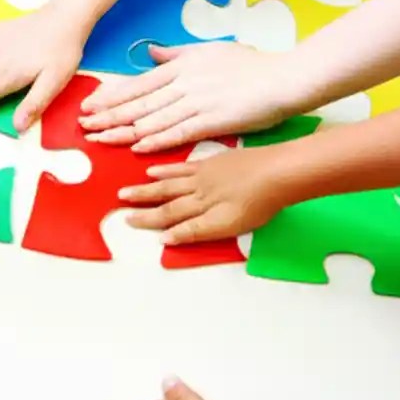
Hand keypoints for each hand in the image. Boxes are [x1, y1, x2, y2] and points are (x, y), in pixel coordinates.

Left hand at [80, 43, 301, 152]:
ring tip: (98, 139)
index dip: (111, 96)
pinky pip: (178, 132)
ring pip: (151, 119)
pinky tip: (136, 146)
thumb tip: (150, 51)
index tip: (89, 106)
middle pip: (138, 103)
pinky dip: (155, 140)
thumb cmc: (249, 65)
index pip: (137, 84)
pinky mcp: (212, 120)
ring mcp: (196, 102)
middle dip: (107, 115)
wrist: (282, 78)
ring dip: (122, 130)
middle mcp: (183, 83)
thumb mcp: (208, 51)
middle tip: (83, 126)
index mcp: (180, 66)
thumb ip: (176, 53)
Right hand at [120, 146, 289, 244]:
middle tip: (120, 207)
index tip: (129, 222)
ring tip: (128, 189)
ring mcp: (204, 175)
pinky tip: (155, 169)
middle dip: (143, 205)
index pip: (170, 219)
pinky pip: (182, 166)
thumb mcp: (228, 226)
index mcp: (201, 210)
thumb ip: (196, 232)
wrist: (279, 172)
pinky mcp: (213, 162)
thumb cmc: (260, 204)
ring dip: (148, 188)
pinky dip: (166, 169)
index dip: (150, 222)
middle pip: (166, 201)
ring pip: (169, 183)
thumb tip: (166, 237)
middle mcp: (197, 192)